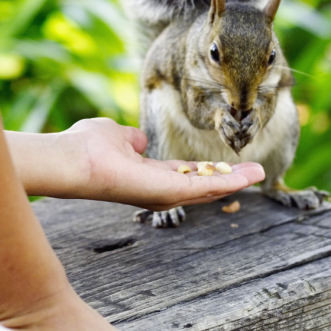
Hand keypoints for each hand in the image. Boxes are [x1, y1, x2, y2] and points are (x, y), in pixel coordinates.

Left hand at [54, 118, 263, 208]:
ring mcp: (162, 193)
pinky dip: (227, 183)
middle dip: (229, 180)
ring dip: (234, 182)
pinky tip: (246, 176)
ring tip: (259, 173)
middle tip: (256, 173)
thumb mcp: (115, 136)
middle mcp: (157, 189)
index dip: (206, 170)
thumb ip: (129, 139)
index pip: (183, 175)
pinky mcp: (166, 192)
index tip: (228, 166)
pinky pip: (203, 188)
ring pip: (206, 189)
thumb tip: (138, 139)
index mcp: (146, 175)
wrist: (71, 159)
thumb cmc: (85, 146)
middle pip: (201, 186)